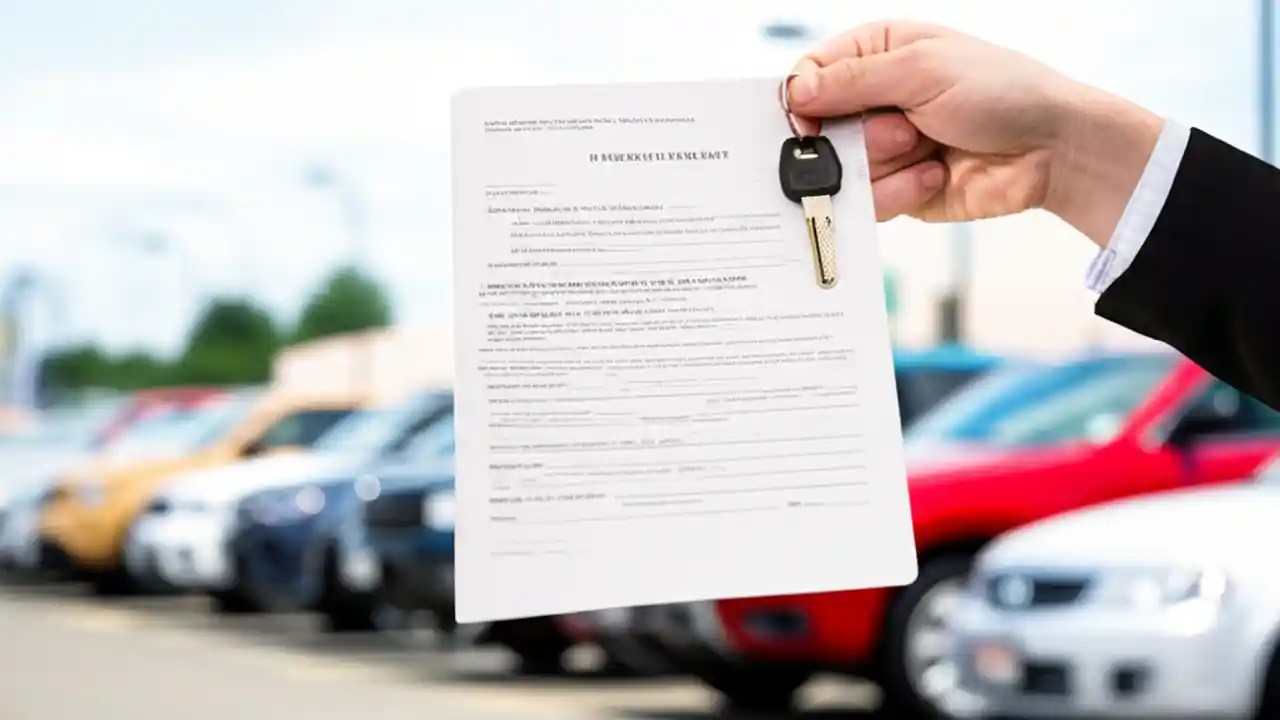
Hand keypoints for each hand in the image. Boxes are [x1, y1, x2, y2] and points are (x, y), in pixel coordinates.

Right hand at [792, 21, 1163, 245]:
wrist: (1052, 150)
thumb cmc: (1001, 92)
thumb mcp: (922, 70)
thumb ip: (853, 80)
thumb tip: (795, 90)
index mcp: (877, 54)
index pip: (810, 76)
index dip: (804, 102)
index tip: (812, 122)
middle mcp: (875, 100)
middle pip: (820, 131)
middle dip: (861, 137)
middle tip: (905, 129)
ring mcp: (884, 148)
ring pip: (843, 171)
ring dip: (888, 164)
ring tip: (930, 149)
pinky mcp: (896, 190)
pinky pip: (869, 203)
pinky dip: (901, 191)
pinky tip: (936, 174)